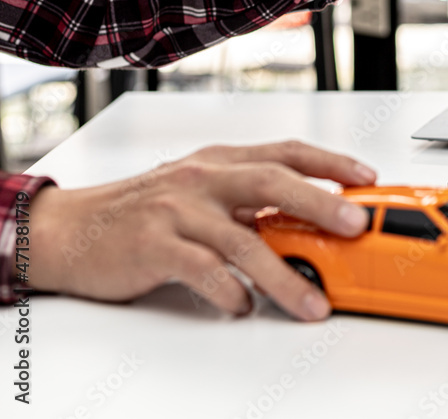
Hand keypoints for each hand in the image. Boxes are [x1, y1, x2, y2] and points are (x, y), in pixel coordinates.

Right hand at [27, 141, 375, 320]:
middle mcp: (202, 178)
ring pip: (242, 239)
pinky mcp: (152, 244)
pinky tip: (244, 307)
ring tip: (313, 303)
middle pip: (272, 182)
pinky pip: (201, 270)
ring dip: (284, 275)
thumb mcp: (201, 191)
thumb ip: (248, 199)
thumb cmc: (145, 211)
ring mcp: (177, 209)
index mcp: (220, 161)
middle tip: (355, 227)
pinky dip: (228, 291)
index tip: (366, 177)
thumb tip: (309, 219)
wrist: (68, 228)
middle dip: (321, 203)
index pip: (285, 152)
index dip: (330, 162)